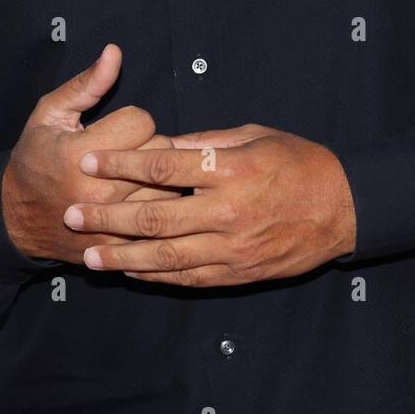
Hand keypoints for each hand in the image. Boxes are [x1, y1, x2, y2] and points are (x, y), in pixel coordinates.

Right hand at [1, 43, 179, 262]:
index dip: (134, 120)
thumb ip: (87, 84)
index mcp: (80, 155)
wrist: (15, 219)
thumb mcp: (50, 114)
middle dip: (149, 147)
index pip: (143, 122)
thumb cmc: (35, 159)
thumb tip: (115, 51)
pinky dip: (158, 208)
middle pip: (160, 154)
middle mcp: (99, 191)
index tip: (117, 129)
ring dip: (159, 180)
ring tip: (136, 177)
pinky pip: (163, 223)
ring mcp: (112, 223)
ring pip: (169, 188)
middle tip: (129, 152)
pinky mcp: (121, 245)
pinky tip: (141, 201)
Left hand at [61, 123, 356, 285]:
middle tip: (71, 213)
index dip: (121, 165)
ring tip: (88, 254)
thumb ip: (208, 142)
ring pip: (164, 257)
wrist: (343, 209)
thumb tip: (165, 145)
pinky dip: (154, 275)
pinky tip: (129, 270)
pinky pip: (187, 277)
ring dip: (121, 256)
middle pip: (153, 218)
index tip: (90, 162)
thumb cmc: (299, 163)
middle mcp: (226, 213)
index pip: (163, 168)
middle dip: (107, 216)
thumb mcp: (255, 136)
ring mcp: (231, 248)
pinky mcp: (236, 273)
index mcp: (230, 170)